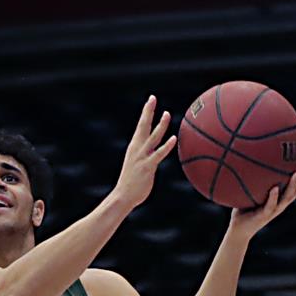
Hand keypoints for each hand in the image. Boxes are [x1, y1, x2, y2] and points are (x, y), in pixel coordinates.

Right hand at [109, 95, 176, 212]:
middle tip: (152, 98)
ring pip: (152, 138)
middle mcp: (137, 149)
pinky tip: (173, 138)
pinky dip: (166, 146)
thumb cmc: (131, 183)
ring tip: (167, 114)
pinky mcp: (147, 166)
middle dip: (148, 112)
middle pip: (143, 126)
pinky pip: (158, 154)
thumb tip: (156, 153)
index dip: (146, 112)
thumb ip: (147, 157)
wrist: (123, 196)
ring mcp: (142, 157)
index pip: (141, 126)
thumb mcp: (139, 165)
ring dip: (160, 125)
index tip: (151, 99)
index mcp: (134, 147)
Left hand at [226, 164, 295, 238]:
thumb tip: (246, 159)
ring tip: (295, 174)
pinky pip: (270, 206)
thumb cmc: (242, 210)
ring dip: (292, 186)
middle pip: (295, 192)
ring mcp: (272, 211)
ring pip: (286, 199)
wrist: (237, 230)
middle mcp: (278, 206)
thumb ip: (250, 180)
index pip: (293, 188)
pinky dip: (273, 197)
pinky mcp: (263, 217)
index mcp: (278, 200)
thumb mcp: (247, 193)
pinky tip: (274, 188)